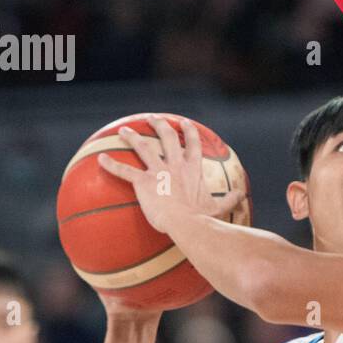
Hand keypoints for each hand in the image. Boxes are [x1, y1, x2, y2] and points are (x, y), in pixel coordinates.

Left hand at [98, 117, 245, 235]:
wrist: (188, 224)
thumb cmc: (203, 219)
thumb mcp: (219, 208)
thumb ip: (230, 199)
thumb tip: (242, 195)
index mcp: (193, 169)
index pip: (192, 144)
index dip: (189, 132)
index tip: (185, 123)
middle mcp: (175, 165)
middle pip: (166, 138)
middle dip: (160, 125)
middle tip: (153, 118)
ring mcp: (158, 171)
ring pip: (143, 147)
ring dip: (132, 137)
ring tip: (124, 130)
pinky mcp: (144, 182)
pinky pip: (124, 172)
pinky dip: (111, 165)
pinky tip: (100, 159)